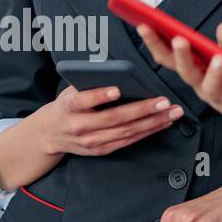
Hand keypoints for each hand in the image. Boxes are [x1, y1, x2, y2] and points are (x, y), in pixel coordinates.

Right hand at [32, 83, 183, 158]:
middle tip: (164, 101)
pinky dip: (147, 132)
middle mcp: (80, 126)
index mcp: (70, 106)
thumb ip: (90, 83)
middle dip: (142, 110)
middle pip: (113, 118)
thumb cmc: (66, 106)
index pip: (84, 100)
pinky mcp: (101, 150)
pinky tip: (162, 124)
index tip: (117, 89)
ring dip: (152, 122)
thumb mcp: (70, 90)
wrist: (50, 134)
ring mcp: (91, 141)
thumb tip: (118, 71)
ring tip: (171, 113)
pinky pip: (128, 141)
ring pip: (125, 132)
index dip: (100, 95)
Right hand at [137, 21, 221, 140]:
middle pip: (185, 72)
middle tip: (178, 39)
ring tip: (219, 58)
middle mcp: (202, 86)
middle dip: (180, 56)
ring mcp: (220, 100)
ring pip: (210, 89)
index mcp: (196, 69)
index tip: (143, 24)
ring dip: (213, 74)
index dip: (155, 42)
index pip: (169, 56)